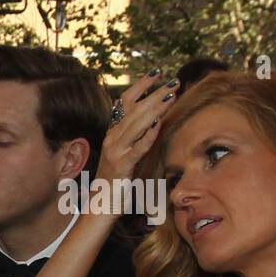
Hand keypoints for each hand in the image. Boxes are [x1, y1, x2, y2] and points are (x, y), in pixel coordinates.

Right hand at [97, 69, 180, 186]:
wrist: (101, 204)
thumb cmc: (116, 180)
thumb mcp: (124, 153)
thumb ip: (133, 136)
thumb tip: (152, 118)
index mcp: (112, 133)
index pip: (125, 102)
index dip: (140, 85)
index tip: (157, 73)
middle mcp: (112, 138)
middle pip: (133, 109)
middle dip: (155, 93)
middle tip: (174, 81)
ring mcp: (115, 151)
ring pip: (136, 124)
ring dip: (155, 108)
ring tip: (171, 95)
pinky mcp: (122, 166)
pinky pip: (137, 147)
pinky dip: (148, 135)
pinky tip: (159, 124)